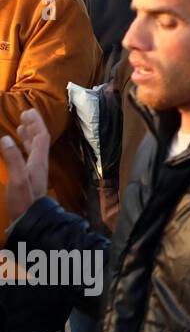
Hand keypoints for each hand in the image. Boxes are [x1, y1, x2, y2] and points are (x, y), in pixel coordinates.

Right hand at [1, 109, 50, 230]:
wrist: (32, 220)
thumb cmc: (24, 201)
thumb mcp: (17, 179)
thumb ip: (13, 158)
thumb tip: (5, 138)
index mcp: (38, 161)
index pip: (41, 137)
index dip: (36, 123)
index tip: (28, 111)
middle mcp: (39, 164)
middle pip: (39, 140)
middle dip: (32, 126)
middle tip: (25, 115)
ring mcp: (35, 172)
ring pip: (34, 149)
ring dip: (28, 136)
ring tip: (21, 128)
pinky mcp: (30, 178)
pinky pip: (28, 157)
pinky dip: (23, 148)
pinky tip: (17, 150)